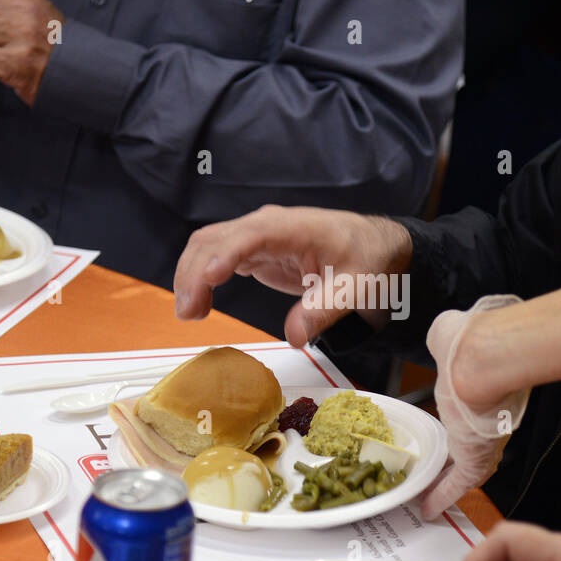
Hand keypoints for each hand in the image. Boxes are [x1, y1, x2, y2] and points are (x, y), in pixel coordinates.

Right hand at [173, 205, 412, 346]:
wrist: (370, 245)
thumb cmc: (363, 259)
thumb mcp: (354, 288)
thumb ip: (324, 310)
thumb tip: (296, 336)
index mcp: (292, 228)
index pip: (250, 235)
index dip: (227, 254)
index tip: (210, 278)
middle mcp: (266, 225)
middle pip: (216, 239)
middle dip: (195, 273)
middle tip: (189, 314)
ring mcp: (256, 235)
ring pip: (208, 246)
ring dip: (190, 276)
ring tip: (189, 314)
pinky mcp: (252, 250)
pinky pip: (215, 256)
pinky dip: (200, 278)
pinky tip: (199, 305)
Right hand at [419, 296, 529, 518]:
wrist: (481, 360)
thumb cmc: (469, 345)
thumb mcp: (452, 335)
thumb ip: (447, 338)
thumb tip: (444, 333)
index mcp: (471, 392)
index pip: (462, 412)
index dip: (454, 420)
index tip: (444, 431)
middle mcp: (479, 418)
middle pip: (465, 441)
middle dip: (451, 455)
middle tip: (433, 469)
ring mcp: (479, 440)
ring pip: (460, 464)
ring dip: (443, 480)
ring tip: (424, 493)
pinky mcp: (475, 460)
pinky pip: (457, 483)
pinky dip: (442, 497)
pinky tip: (428, 509)